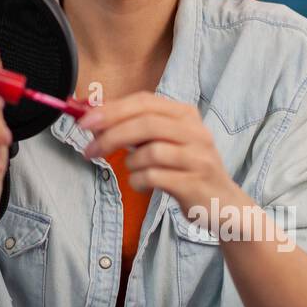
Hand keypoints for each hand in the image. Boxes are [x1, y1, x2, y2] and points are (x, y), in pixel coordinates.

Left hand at [77, 92, 234, 219]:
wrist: (222, 204)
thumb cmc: (184, 169)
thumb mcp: (165, 141)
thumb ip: (135, 127)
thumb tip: (94, 117)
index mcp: (185, 114)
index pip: (145, 102)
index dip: (112, 109)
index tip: (84, 121)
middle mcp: (195, 132)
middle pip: (146, 123)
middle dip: (111, 135)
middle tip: (90, 150)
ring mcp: (198, 158)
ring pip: (150, 152)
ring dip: (130, 163)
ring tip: (133, 170)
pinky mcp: (195, 183)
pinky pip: (154, 178)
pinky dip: (138, 181)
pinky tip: (142, 185)